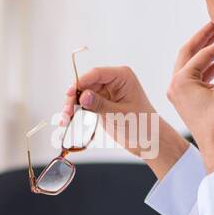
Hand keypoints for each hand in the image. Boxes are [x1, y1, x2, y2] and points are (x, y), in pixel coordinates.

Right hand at [67, 65, 188, 176]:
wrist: (148, 141)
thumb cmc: (142, 124)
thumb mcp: (120, 114)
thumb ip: (100, 104)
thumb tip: (82, 96)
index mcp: (122, 77)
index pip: (97, 74)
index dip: (81, 82)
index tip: (70, 92)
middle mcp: (112, 82)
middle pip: (85, 83)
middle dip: (73, 97)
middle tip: (66, 111)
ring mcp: (105, 93)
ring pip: (81, 94)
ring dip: (71, 106)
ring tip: (65, 119)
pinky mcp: (100, 104)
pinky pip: (83, 104)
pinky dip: (75, 112)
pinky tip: (67, 120)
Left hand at [166, 22, 213, 172]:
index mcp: (180, 81)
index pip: (201, 53)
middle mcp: (175, 86)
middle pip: (189, 53)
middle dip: (204, 39)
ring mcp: (179, 94)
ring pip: (193, 66)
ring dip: (209, 54)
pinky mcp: (187, 101)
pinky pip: (197, 78)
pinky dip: (209, 69)